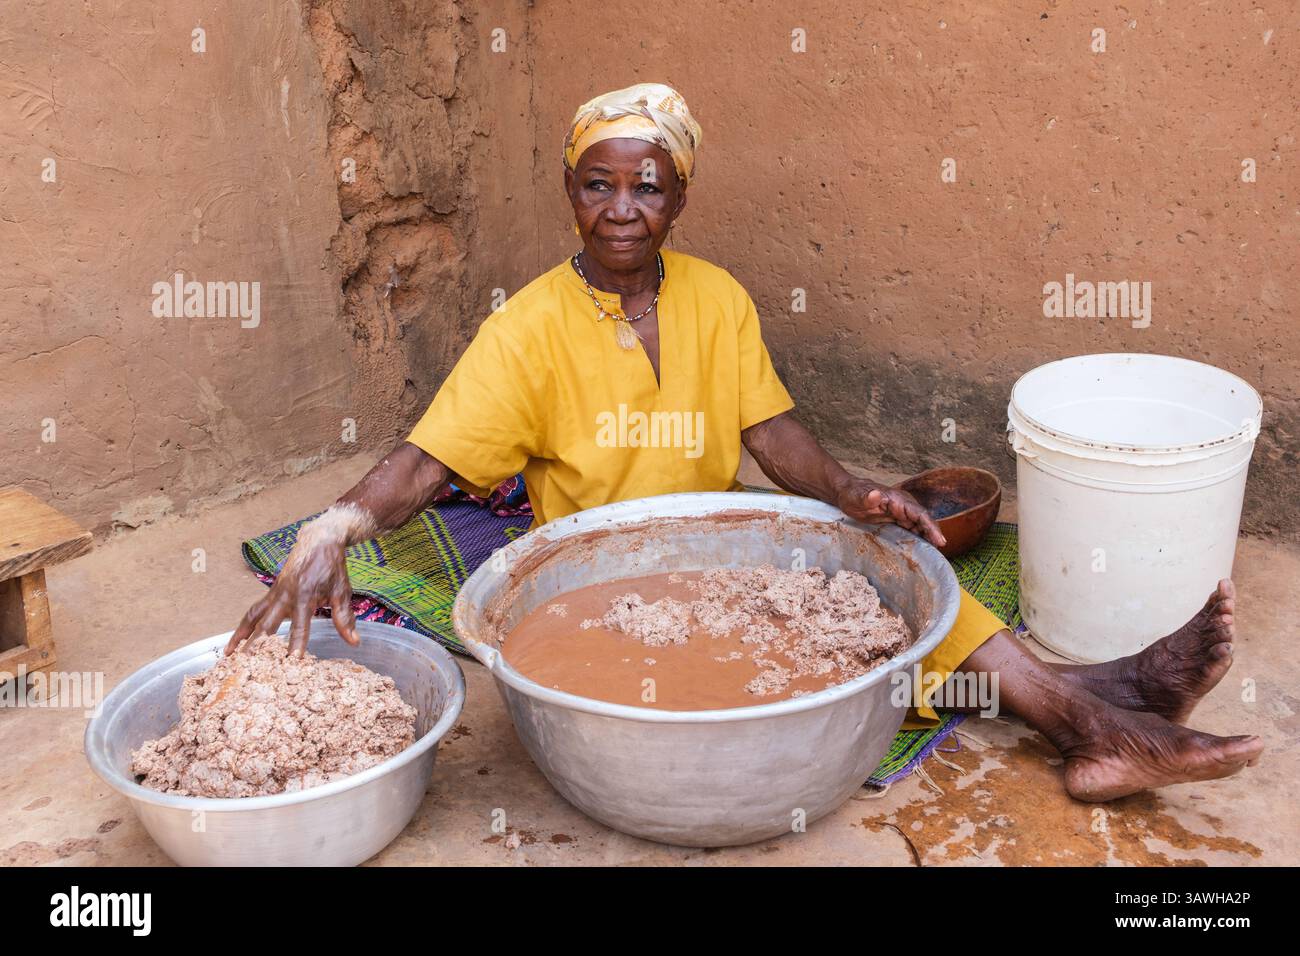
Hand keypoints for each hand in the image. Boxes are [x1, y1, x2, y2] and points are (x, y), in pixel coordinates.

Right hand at [225, 532, 358, 656]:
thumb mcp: (342, 591)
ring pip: (254, 617)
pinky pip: (254, 610)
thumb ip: (344, 618)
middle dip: (259, 646)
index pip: (301, 625)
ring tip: (229, 655)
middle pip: (268, 624)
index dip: (296, 644)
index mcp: (305, 596)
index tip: (292, 661)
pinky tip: (236, 640)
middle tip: (250, 666)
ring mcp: (275, 593)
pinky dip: (244, 625)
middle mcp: (286, 596)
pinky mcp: (271, 592)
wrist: (319, 540)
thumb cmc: (331, 567)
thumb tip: (354, 643)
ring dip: (241, 636)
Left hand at [836, 479, 946, 549]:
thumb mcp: (857, 496)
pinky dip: (919, 537)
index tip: (940, 540)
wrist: (847, 493)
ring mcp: (901, 513)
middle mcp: (903, 505)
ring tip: (935, 553)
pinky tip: (923, 548)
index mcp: (897, 499)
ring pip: (919, 526)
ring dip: (928, 537)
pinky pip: (911, 529)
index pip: (919, 513)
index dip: (931, 526)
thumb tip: (875, 494)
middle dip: (934, 534)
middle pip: (924, 520)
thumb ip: (867, 496)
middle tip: (942, 549)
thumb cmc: (853, 493)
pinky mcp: (896, 519)